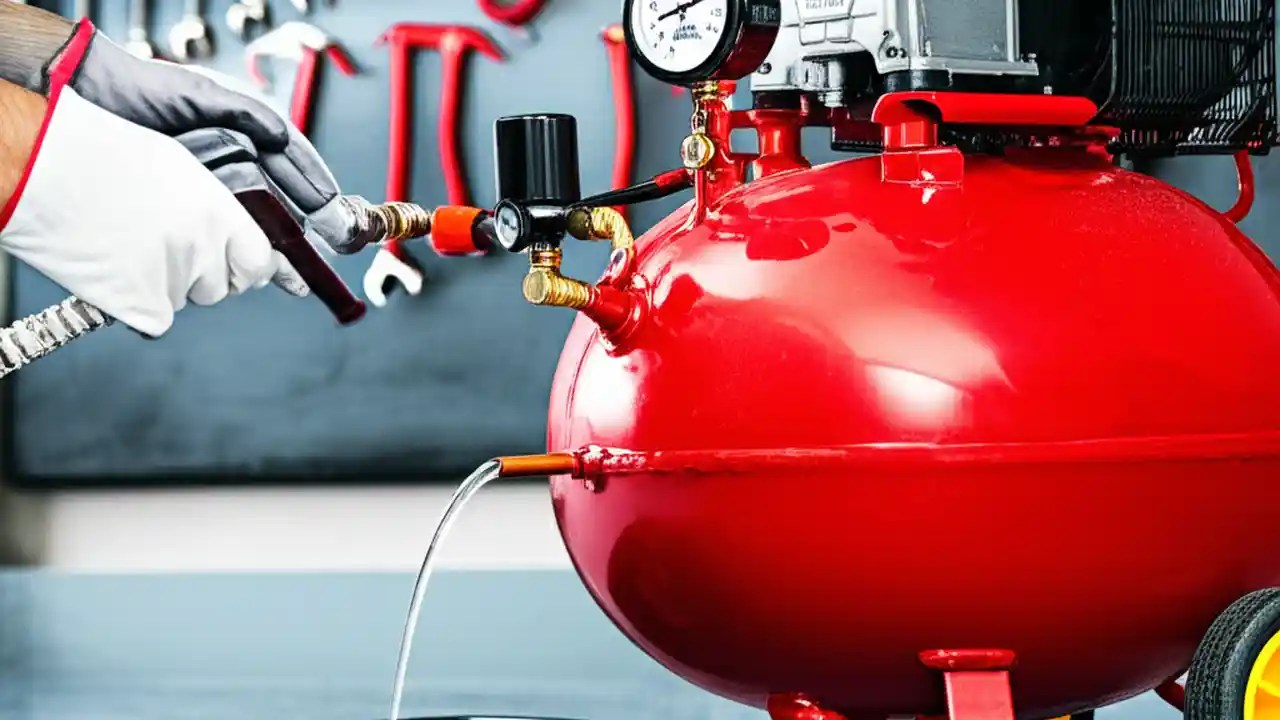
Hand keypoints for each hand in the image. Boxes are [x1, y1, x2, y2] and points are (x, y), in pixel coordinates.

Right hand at [0, 81, 283, 337]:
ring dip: (167, 286)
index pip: (260, 261)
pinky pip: (154, 320)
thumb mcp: (178, 167)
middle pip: (223, 286)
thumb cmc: (98, 155)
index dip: (251, 268)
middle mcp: (204, 249)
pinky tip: (116, 275)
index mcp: (219, 212)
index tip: (245, 269)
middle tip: (168, 251)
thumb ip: (211, 206)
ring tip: (130, 250)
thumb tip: (227, 231)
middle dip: (205, 276)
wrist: (42, 167)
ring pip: (185, 299)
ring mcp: (174, 279)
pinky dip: (137, 307)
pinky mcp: (141, 304)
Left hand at [43, 20, 372, 253]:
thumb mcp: (203, 95)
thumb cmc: (146, 91)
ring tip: (292, 275)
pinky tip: (247, 268)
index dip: (319, 194)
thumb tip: (282, 140)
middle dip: (305, 233)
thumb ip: (247, 113)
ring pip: (256, 224)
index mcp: (250, 136)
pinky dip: (237, 251)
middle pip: (283, 204)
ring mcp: (215, 189)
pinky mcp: (190, 208)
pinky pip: (222, 233)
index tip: (336, 219)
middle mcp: (238, 164)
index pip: (296, 168)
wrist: (91, 101)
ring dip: (276, 249)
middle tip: (325, 256)